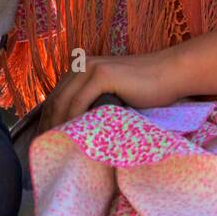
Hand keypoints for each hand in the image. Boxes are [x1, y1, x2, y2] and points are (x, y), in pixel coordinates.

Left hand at [35, 52, 184, 133]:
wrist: (170, 74)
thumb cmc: (147, 89)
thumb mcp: (113, 94)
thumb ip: (94, 103)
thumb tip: (78, 130)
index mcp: (82, 68)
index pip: (56, 97)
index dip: (47, 120)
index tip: (46, 142)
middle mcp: (82, 65)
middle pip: (55, 100)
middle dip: (48, 126)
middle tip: (46, 150)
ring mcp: (91, 68)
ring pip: (64, 102)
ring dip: (57, 126)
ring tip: (56, 148)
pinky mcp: (102, 75)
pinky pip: (79, 102)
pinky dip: (73, 121)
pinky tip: (72, 137)